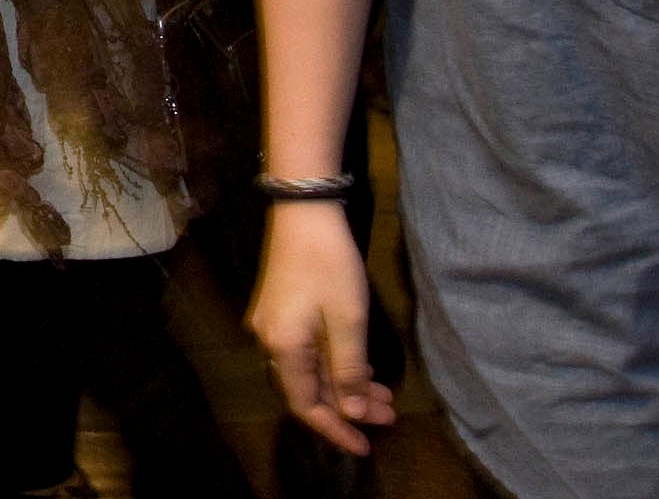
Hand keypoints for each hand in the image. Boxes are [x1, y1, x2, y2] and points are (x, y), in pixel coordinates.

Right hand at [249, 201, 397, 454]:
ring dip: (345, 384)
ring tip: (384, 394)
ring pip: (309, 369)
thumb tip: (353, 411)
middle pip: (307, 388)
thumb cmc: (328, 265)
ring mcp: (271, 323)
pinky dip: (334, 363)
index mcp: (283, 348)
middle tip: (389, 415)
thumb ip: (349, 371)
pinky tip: (361, 365)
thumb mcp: (348, 321)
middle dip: (348, 406)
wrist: (304, 211)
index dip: (335, 429)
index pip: (306, 405)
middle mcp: (269, 340)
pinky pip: (306, 350)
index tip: (366, 447)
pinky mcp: (279, 308)